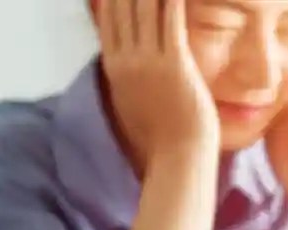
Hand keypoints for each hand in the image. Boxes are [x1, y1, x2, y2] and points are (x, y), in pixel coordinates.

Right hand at [97, 0, 219, 172]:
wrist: (178, 157)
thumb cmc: (163, 136)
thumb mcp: (133, 102)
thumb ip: (129, 77)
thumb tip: (126, 66)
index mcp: (115, 67)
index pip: (109, 16)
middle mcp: (126, 60)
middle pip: (122, 5)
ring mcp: (148, 62)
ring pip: (145, 7)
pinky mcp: (174, 65)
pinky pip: (171, 20)